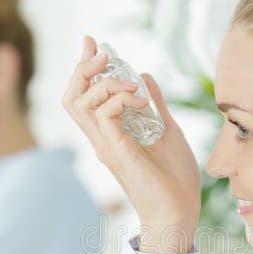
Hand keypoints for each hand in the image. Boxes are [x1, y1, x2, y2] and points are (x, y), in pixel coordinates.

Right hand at [63, 36, 200, 253]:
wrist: (181, 209)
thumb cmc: (176, 177)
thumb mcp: (167, 129)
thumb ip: (155, 105)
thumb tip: (145, 78)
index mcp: (111, 133)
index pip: (84, 95)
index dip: (84, 67)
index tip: (92, 43)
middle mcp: (102, 138)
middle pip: (71, 96)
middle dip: (83, 67)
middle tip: (103, 53)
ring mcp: (106, 145)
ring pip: (79, 102)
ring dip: (104, 83)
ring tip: (130, 84)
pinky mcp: (116, 151)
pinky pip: (103, 115)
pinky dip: (119, 99)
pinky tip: (141, 100)